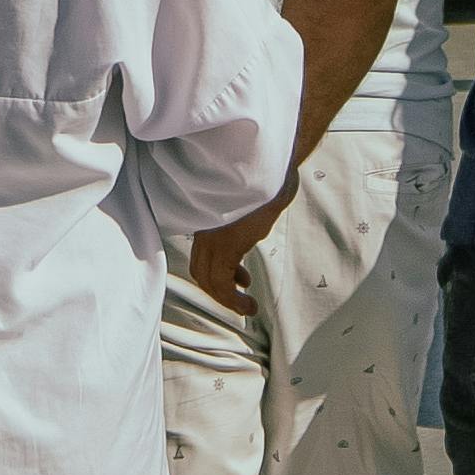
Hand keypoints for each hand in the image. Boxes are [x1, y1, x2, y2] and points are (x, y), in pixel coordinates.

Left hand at [188, 185, 293, 311]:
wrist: (275, 169)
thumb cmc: (267, 181)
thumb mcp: (249, 203)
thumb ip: (241, 219)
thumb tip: (248, 230)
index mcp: (206, 216)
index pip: (200, 258)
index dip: (212, 277)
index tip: (232, 283)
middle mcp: (205, 227)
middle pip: (201, 272)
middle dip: (218, 291)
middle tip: (236, 299)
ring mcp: (214, 234)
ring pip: (209, 279)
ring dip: (226, 299)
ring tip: (245, 305)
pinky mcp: (227, 242)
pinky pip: (222, 280)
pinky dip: (232, 298)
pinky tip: (247, 302)